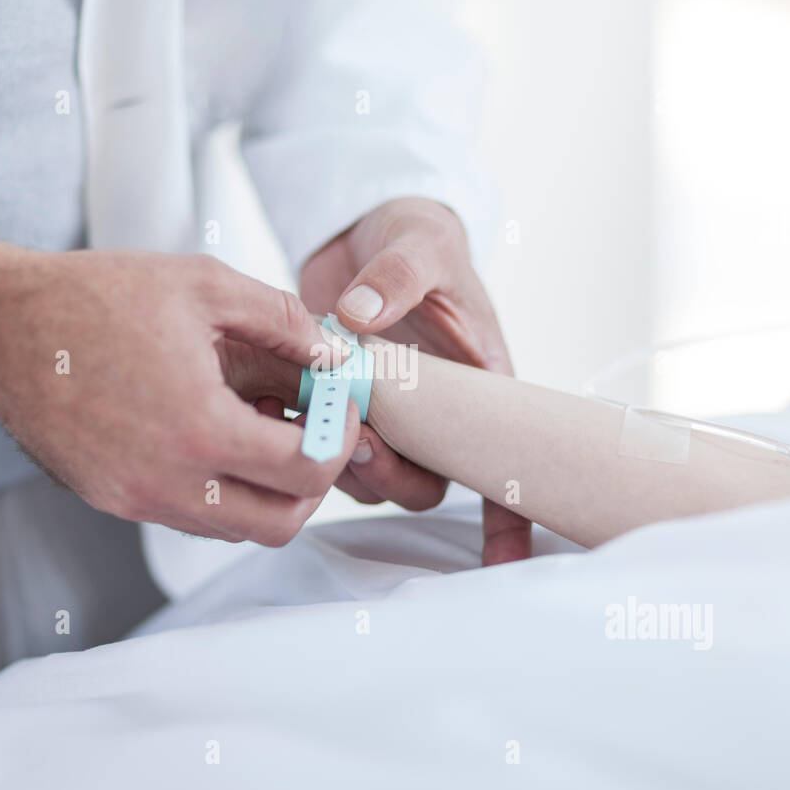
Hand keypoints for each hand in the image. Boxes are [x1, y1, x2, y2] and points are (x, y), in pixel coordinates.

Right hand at [0, 236, 356, 545]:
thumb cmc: (96, 298)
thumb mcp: (204, 285)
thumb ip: (283, 321)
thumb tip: (334, 355)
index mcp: (198, 429)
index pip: (306, 471)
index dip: (340, 439)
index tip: (342, 408)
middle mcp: (167, 482)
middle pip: (280, 523)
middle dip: (314, 482)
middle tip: (318, 432)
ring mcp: (137, 499)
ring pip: (236, 527)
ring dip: (269, 490)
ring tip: (267, 426)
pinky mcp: (114, 500)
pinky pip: (192, 516)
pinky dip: (224, 490)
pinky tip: (221, 435)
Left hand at [299, 196, 531, 564]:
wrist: (365, 229)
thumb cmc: (418, 237)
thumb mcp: (421, 242)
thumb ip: (397, 275)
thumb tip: (358, 315)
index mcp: (479, 383)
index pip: (503, 459)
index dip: (508, 514)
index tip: (504, 560)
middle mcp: (436, 412)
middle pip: (425, 478)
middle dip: (393, 474)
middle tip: (363, 442)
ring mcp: (387, 414)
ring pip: (371, 471)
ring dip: (345, 461)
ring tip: (320, 418)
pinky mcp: (340, 405)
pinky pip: (327, 443)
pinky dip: (306, 435)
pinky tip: (280, 410)